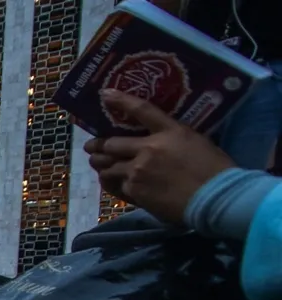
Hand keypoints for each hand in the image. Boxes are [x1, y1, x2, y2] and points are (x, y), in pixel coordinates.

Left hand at [84, 89, 234, 224]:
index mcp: (169, 132)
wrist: (215, 198)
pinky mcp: (135, 191)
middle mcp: (148, 149)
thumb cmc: (214, 170)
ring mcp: (138, 171)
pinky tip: (111, 182)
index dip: (121, 100)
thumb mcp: (197, 142)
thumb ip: (173, 138)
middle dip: (98, 146)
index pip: (141, 110)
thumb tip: (157, 139)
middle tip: (91, 147)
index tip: (105, 94)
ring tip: (98, 165)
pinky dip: (112, 183)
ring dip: (101, 165)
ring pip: (107, 167)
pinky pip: (115, 185)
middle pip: (111, 144)